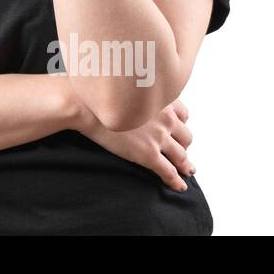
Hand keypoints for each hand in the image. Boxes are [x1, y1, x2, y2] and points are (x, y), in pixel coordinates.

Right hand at [74, 98, 196, 192]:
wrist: (86, 106)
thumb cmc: (99, 94)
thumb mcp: (126, 87)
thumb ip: (139, 93)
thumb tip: (134, 96)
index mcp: (160, 100)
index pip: (182, 115)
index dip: (181, 124)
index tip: (177, 130)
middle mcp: (165, 118)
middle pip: (185, 136)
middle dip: (184, 145)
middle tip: (181, 151)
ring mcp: (158, 137)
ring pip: (181, 155)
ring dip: (185, 164)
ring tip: (187, 170)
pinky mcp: (148, 154)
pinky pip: (169, 171)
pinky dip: (176, 181)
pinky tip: (179, 186)